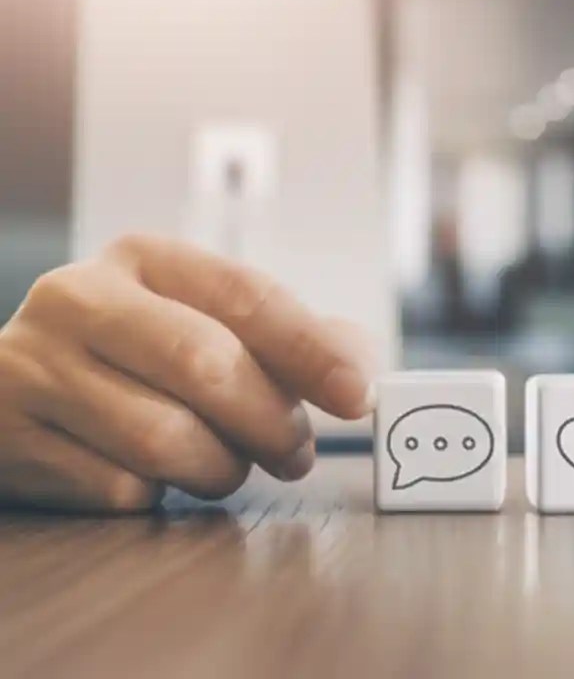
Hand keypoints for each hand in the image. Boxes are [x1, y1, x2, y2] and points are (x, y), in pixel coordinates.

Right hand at [0, 235, 374, 511]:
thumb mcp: (204, 322)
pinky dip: (159, 494)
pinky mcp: (10, 438)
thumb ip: (289, 340)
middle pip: (207, 366)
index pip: (246, 297)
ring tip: (228, 466)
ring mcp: (34, 368)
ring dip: (220, 469)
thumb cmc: (134, 356)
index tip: (358, 395)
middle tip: (296, 454)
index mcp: (144, 258)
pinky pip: (120, 488)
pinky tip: (156, 475)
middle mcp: (79, 299)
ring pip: (165, 438)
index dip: (312, 350)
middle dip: (271, 422)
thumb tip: (361, 367)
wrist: (11, 392)